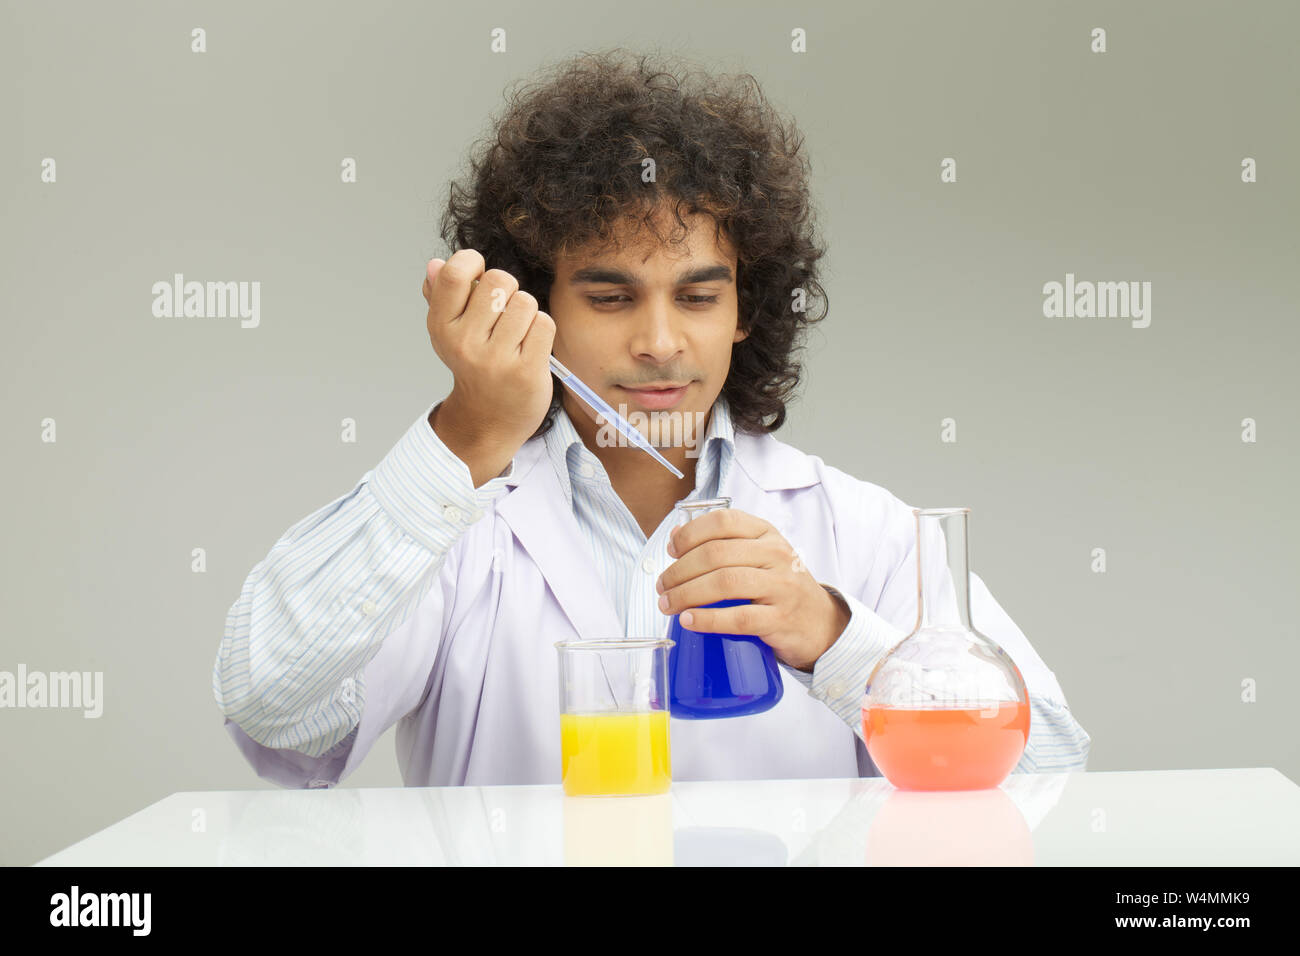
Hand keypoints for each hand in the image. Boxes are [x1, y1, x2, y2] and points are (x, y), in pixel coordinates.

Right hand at [423, 250, 555, 453]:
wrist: (489, 419)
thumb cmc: (474, 366)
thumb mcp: (449, 332)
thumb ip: (440, 296)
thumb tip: (436, 264)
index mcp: (441, 327)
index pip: (455, 274)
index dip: (473, 262)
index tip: (479, 275)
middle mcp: (465, 343)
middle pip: (499, 280)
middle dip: (508, 290)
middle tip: (503, 313)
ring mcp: (496, 359)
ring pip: (525, 301)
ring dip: (527, 313)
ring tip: (517, 334)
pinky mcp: (525, 371)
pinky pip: (544, 324)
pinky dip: (542, 330)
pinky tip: (530, 347)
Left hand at [655, 508, 851, 672]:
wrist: (821, 623)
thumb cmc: (781, 587)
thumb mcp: (759, 555)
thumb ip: (723, 543)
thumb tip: (676, 538)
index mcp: (767, 534)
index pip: (723, 521)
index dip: (690, 534)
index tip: (671, 551)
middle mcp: (776, 555)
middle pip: (716, 554)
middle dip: (679, 571)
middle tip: (662, 587)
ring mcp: (781, 586)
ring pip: (724, 583)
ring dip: (686, 594)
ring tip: (668, 605)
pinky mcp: (780, 619)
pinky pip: (739, 618)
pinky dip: (708, 620)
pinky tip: (689, 621)